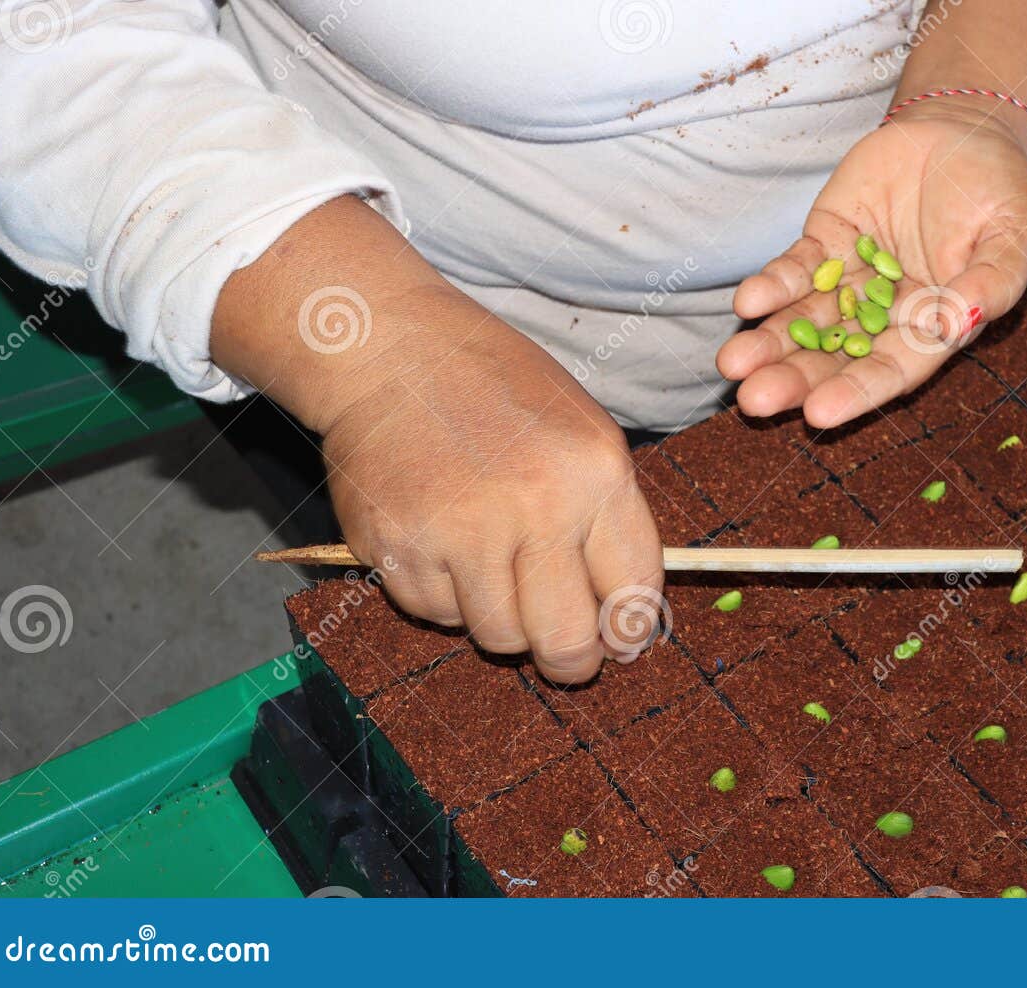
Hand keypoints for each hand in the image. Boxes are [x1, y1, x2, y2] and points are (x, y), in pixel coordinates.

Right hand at [320, 289, 664, 683]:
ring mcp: (461, 532)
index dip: (629, 630)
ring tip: (495, 577)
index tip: (620, 643)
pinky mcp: (399, 548)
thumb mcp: (583, 431)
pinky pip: (435, 614)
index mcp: (596, 473)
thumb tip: (625, 613)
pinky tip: (443, 547)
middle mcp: (534, 507)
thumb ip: (608, 516)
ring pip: (499, 637)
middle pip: (565, 637)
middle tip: (569, 661)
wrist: (393, 351)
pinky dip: (444, 598)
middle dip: (572, 662)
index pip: (632, 589)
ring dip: (504, 625)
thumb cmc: (497, 390)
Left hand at [719, 101, 1026, 427]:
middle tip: (754, 401)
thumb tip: (959, 323)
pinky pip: (794, 270)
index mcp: (933, 329)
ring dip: (768, 343)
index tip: (817, 415)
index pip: (890, 371)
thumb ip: (992, 282)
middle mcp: (885, 315)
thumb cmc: (999, 192)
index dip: (855, 393)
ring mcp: (850, 280)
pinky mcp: (825, 243)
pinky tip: (748, 301)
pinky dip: (771, 286)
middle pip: (835, 356)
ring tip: (732, 365)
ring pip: (804, 320)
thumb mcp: (1013, 236)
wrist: (963, 131)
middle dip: (794, 378)